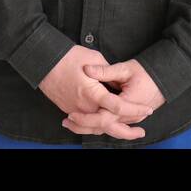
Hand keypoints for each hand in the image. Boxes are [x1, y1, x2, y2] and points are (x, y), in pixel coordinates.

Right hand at [38, 45, 152, 137]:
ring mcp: (74, 110)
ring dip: (113, 131)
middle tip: (141, 132)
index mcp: (93, 93)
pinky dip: (97, 128)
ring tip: (128, 133)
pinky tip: (105, 128)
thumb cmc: (69, 57)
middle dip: (127, 130)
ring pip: (96, 128)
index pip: (119, 107)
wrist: (43, 62)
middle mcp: (84, 106)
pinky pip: (85, 125)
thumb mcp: (94, 58)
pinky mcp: (68, 110)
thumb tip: (117, 83)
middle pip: (109, 125)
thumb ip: (108, 73)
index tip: (147, 109)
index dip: (135, 109)